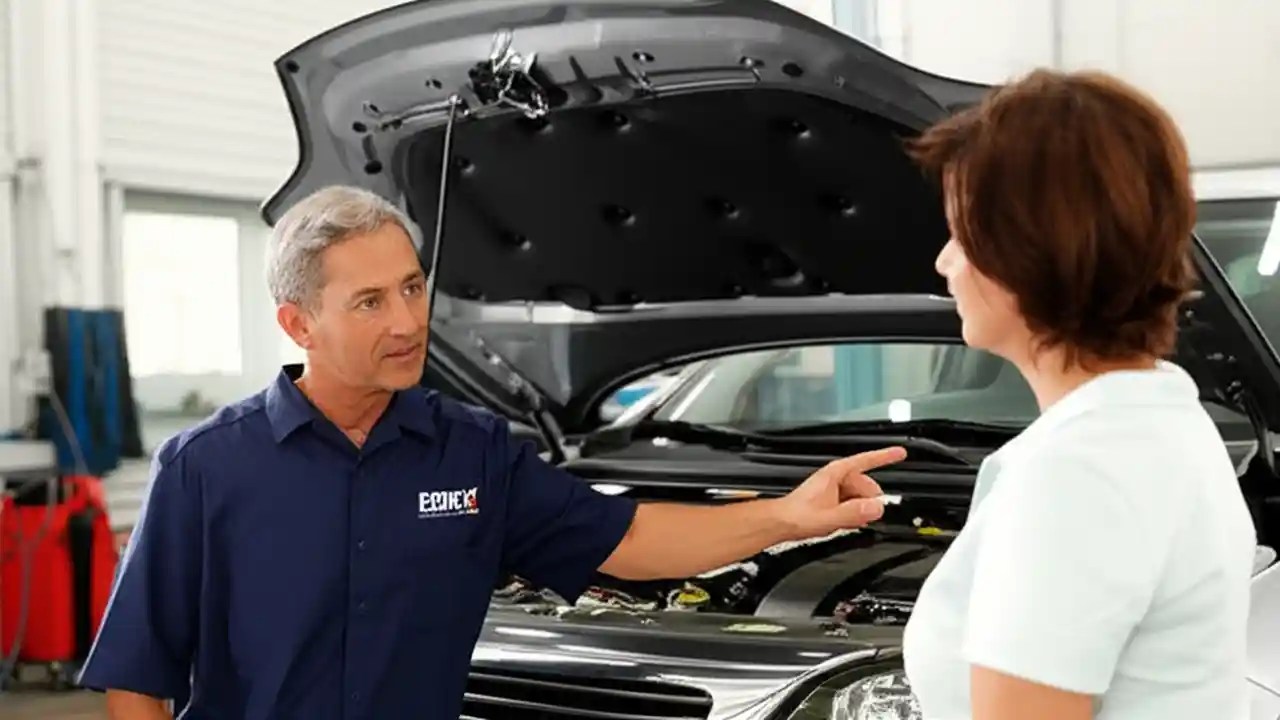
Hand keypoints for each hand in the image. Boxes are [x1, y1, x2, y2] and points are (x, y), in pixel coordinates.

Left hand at [775, 446, 907, 539]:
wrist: (781, 523)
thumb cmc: (798, 516)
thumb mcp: (830, 517)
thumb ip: (855, 512)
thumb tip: (877, 507)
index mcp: (836, 474)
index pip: (866, 460)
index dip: (885, 456)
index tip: (900, 452)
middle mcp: (836, 478)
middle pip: (867, 484)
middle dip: (870, 500)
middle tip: (865, 516)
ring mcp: (834, 488)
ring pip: (860, 496)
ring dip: (860, 509)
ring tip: (849, 521)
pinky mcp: (832, 499)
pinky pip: (852, 503)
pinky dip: (853, 513)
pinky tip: (845, 523)